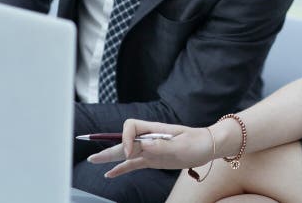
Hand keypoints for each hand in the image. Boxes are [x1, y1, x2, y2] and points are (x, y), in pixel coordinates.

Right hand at [87, 120, 213, 178]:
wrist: (208, 147)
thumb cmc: (197, 142)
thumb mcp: (182, 145)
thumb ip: (161, 146)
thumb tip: (143, 145)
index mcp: (155, 130)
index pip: (132, 127)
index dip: (126, 138)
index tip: (129, 153)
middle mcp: (150, 138)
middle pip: (124, 141)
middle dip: (108, 148)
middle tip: (93, 157)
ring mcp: (150, 149)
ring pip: (126, 153)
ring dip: (110, 158)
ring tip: (94, 161)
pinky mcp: (153, 160)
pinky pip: (133, 164)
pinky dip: (121, 168)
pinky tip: (110, 173)